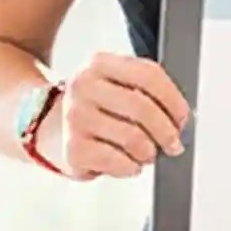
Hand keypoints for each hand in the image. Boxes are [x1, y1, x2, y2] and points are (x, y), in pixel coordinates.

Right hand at [42, 52, 190, 179]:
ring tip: (148, 153)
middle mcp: (84, 86)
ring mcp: (75, 117)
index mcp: (100, 63)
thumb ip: (146, 91)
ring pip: (133, 138)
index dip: (173, 100)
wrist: (47, 128)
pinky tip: (130, 163)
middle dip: (167, 131)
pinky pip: (119, 162)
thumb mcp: (115, 84)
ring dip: (149, 152)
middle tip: (174, 144)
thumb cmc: (95, 108)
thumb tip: (181, 118)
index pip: (149, 75)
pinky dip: (132, 167)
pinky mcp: (73, 148)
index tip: (183, 118)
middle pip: (143, 108)